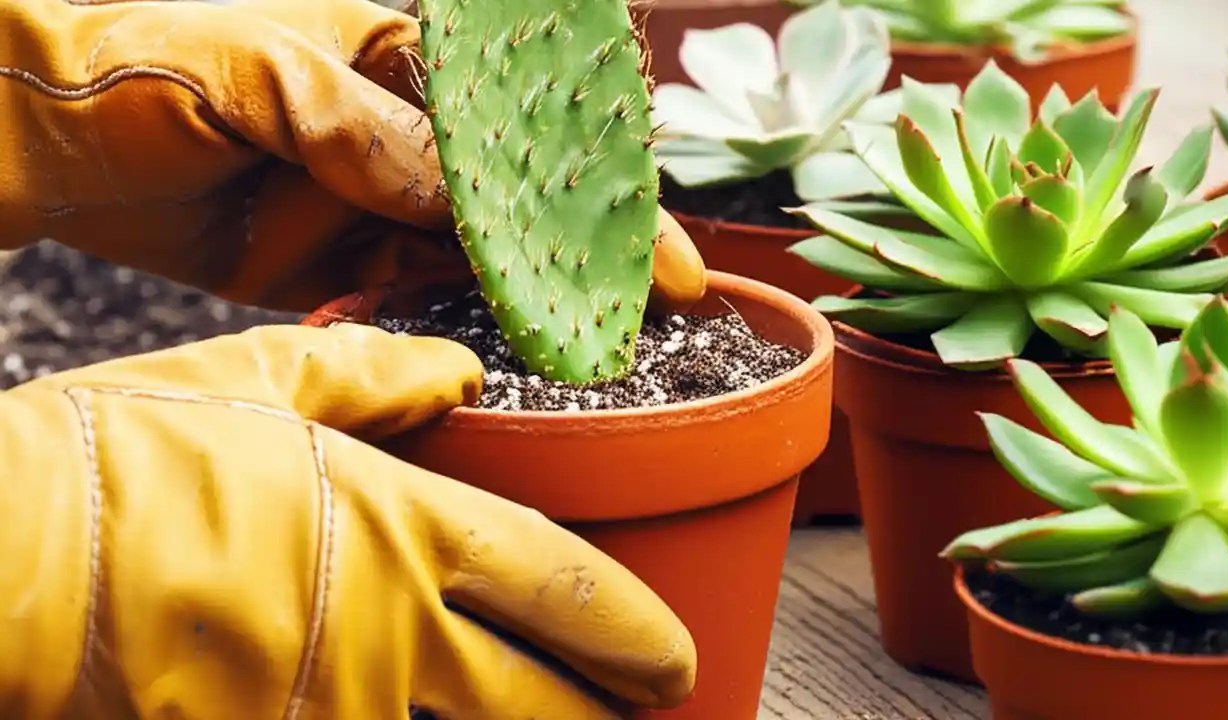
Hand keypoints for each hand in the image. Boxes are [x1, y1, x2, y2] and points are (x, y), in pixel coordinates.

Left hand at [0, 0, 705, 313]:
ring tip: (593, 339)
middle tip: (662, 305)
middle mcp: (399, 135)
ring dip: (526, 299)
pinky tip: (494, 349)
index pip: (523, 122)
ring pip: (473, 258)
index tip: (658, 245)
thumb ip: (361, 130)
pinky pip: (407, 300)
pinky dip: (445, 325)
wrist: (35, 140)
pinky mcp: (333, 268)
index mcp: (400, 60)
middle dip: (587, 252)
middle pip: (518, 198)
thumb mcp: (256, 72)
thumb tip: (451, 198)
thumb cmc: (133, 62)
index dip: (598, 180)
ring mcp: (369, 205)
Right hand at [0, 324, 694, 717]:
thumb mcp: (253, 382)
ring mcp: (330, 714)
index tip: (669, 656)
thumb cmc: (119, 460)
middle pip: (536, 703)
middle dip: (599, 716)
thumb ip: (369, 377)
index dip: (631, 628)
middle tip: (639, 715)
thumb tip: (451, 371)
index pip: (556, 583)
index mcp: (398, 525)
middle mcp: (386, 633)